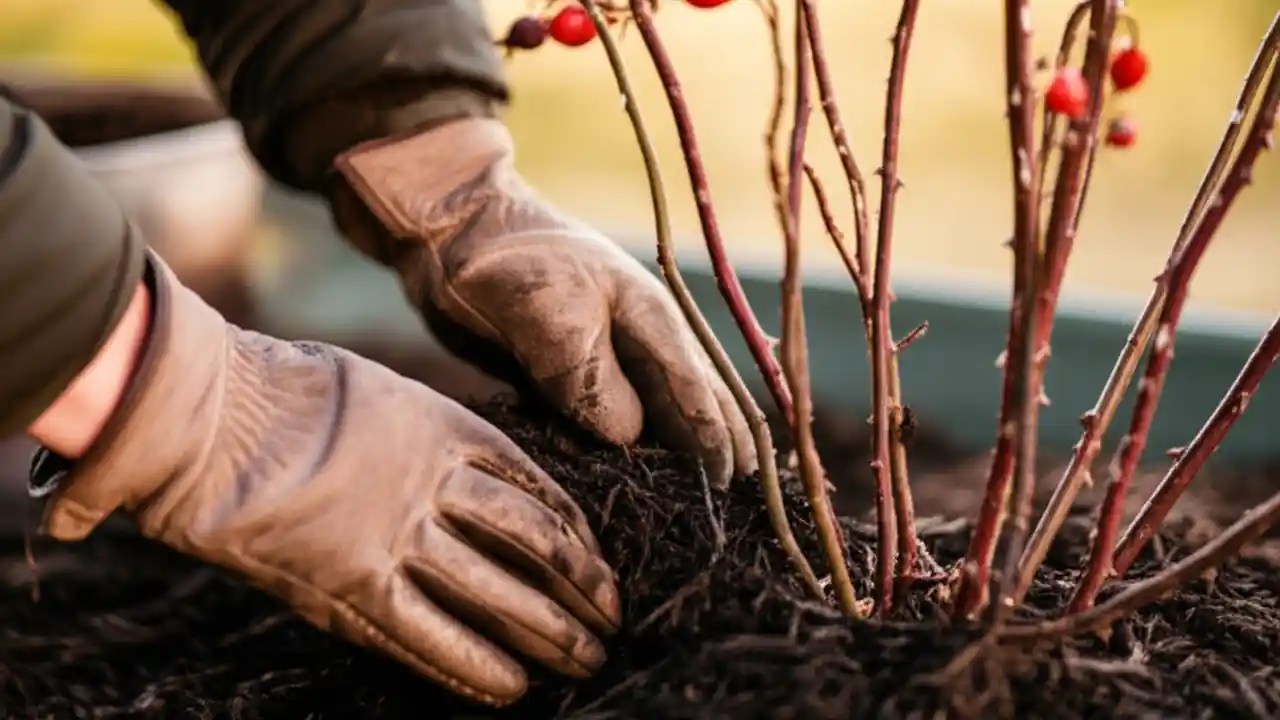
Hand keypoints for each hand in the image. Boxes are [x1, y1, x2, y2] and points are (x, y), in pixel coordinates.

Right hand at [33, 253, 619, 706]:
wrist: (210, 417)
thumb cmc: (288, 393)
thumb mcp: (385, 394)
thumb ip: (433, 435)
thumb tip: (471, 473)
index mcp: (448, 430)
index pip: (538, 492)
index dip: (578, 535)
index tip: (601, 563)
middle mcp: (436, 487)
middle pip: (534, 547)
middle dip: (583, 591)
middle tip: (613, 623)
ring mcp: (396, 539)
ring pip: (497, 596)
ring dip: (548, 634)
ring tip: (586, 660)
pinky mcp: (352, 589)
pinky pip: (430, 637)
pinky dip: (476, 667)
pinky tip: (512, 688)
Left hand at [328, 117, 754, 486]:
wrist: (455, 234)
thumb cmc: (508, 264)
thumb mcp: (553, 319)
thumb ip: (593, 381)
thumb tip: (628, 439)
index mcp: (652, 319)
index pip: (698, 390)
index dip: (717, 439)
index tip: (731, 487)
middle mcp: (640, 341)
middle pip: (693, 401)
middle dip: (718, 446)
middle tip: (738, 500)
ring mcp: (607, 356)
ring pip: (659, 413)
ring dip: (679, 450)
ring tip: (699, 496)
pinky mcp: (572, 372)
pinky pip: (615, 417)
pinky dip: (633, 446)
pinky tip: (639, 474)